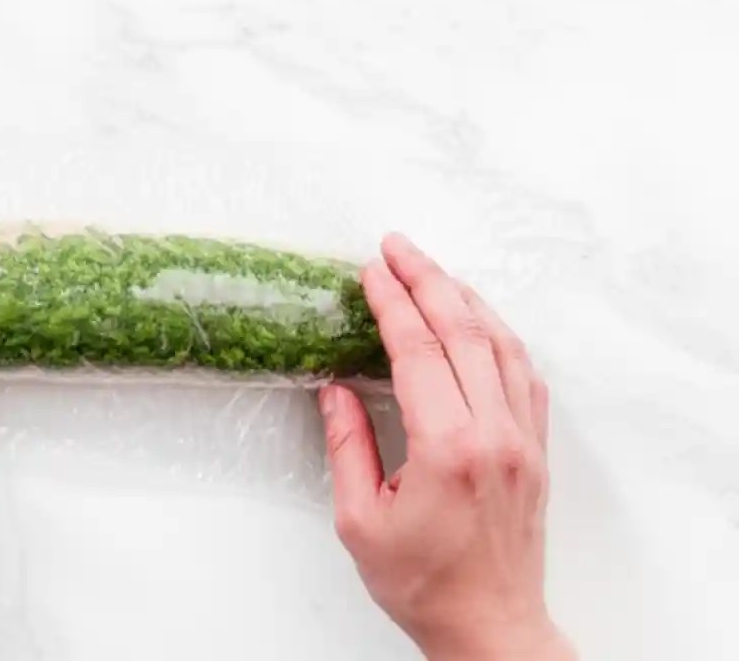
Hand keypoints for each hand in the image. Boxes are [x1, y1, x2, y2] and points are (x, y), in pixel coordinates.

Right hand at [319, 234, 573, 659]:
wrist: (490, 626)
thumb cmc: (422, 583)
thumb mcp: (359, 519)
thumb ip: (347, 445)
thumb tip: (334, 388)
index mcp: (448, 448)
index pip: (418, 350)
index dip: (392, 301)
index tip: (371, 270)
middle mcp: (495, 433)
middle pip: (464, 331)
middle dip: (427, 279)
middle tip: (396, 247)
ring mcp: (523, 439)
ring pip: (502, 344)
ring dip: (466, 299)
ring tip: (433, 271)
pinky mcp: (535, 449)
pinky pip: (524, 373)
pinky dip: (499, 335)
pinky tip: (480, 321)